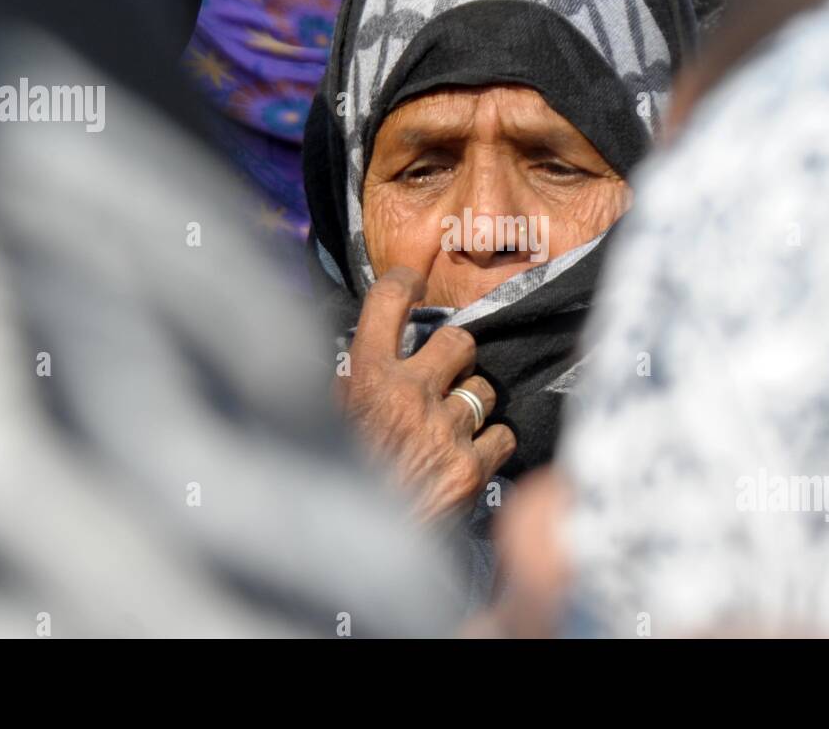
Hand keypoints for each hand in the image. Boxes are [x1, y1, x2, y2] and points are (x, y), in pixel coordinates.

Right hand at [337, 266, 516, 523]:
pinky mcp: (470, 467)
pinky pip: (502, 435)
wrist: (348, 551)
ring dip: (472, 406)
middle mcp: (407, 394)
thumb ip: (353, 380)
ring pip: (483, 390)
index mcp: (364, 377)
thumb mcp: (326, 417)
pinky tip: (468, 459)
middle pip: (459, 341)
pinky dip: (491, 446)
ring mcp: (444, 429)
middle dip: (457, 356)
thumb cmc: (335, 479)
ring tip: (449, 431)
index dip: (404, 281)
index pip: (387, 302)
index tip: (413, 278)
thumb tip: (371, 351)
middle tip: (444, 378)